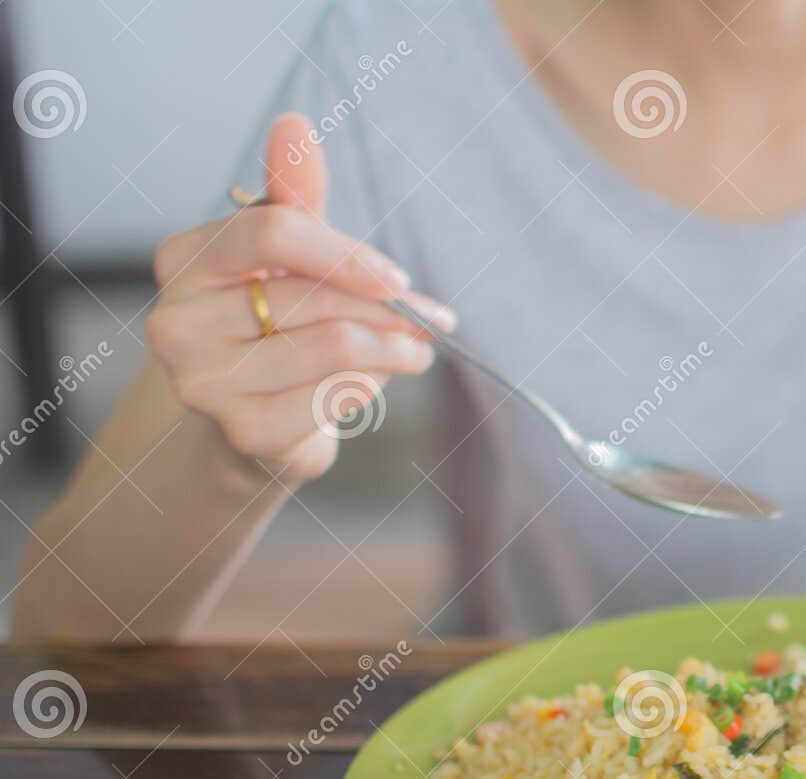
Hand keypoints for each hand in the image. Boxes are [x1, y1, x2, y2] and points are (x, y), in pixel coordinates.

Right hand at [145, 113, 454, 483]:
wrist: (254, 421)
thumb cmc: (276, 324)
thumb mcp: (288, 254)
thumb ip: (294, 195)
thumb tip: (293, 124)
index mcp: (184, 260)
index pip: (274, 233)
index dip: (348, 254)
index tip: (400, 278)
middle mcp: (177, 320)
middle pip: (316, 296)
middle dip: (392, 308)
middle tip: (435, 320)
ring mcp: (202, 382)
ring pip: (334, 348)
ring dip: (395, 350)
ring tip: (416, 350)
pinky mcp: (242, 433)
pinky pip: (335, 398)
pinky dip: (371, 388)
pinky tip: (375, 383)